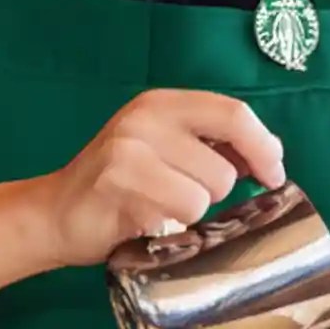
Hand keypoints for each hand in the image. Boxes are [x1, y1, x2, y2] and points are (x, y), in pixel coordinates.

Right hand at [26, 89, 285, 266]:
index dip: (264, 147)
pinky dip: (170, 226)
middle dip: (215, 192)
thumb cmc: (121, 183)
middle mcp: (145, 119)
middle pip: (224, 167)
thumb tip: (269, 156)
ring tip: (159, 205)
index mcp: (162, 103)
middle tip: (183, 194)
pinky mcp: (117, 185)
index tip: (274, 174)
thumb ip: (213, 144)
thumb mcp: (167, 147)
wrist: (55, 212)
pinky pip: (178, 215)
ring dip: (191, 212)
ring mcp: (128, 150)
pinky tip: (144, 218)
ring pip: (205, 195)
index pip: (234, 114)